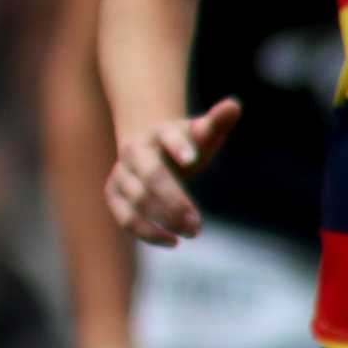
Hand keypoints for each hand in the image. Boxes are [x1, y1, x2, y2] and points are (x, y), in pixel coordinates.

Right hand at [103, 99, 238, 246]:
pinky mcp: (113, 194)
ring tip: (193, 232)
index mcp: (159, 132)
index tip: (192, 158)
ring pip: (137, 199)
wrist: (147, 146)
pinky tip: (172, 241)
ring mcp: (121, 173)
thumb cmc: (183, 142)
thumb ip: (217, 122)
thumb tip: (234, 106)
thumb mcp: (201, 132)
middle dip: (174, 201)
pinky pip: (124, 217)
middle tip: (198, 225)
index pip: (168, 136)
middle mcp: (134, 151)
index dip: (179, 146)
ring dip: (164, 219)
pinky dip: (146, 232)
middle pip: (152, 176)